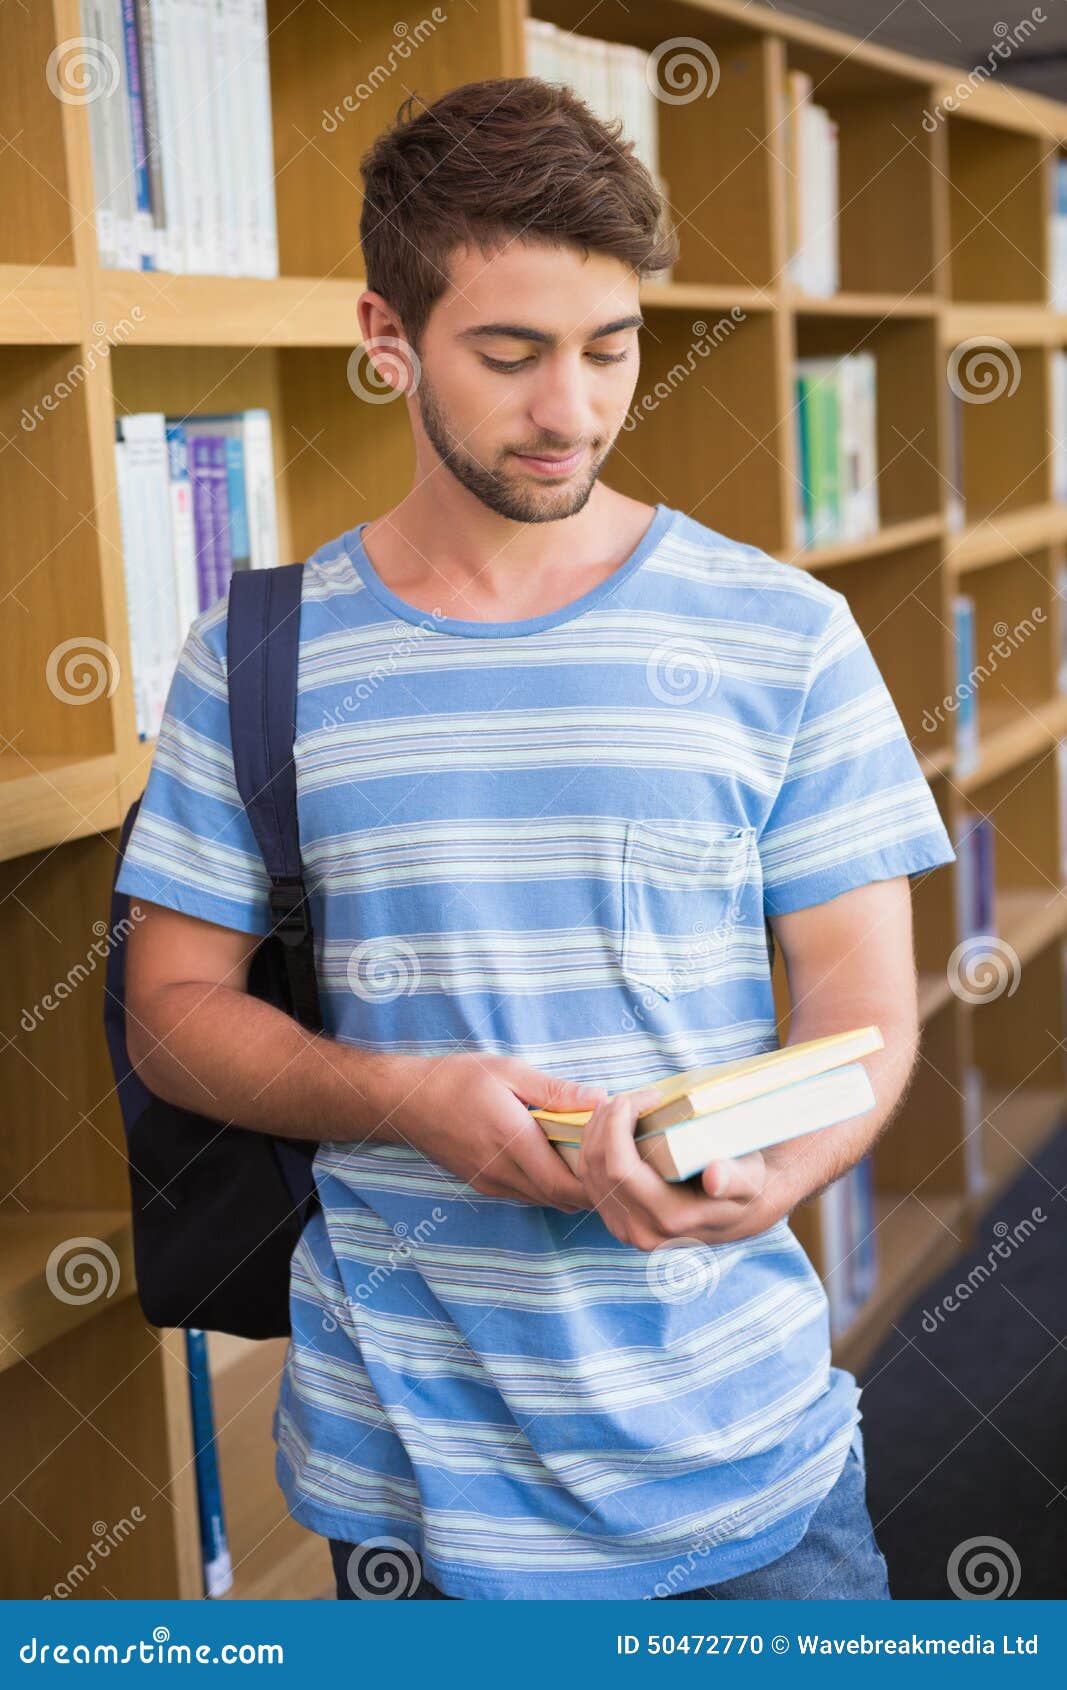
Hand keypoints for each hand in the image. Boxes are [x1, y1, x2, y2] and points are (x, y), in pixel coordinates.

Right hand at [382, 1051, 607, 1211]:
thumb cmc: (457, 1079)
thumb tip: (600, 1098)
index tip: (619, 1161)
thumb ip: (556, 1090)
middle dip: (591, 1188)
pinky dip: (547, 1186)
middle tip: (613, 1163)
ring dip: (569, 1189)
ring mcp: (491, 1182)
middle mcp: (502, 1171)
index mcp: (512, 1140)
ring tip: (591, 1161)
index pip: (566, 1184)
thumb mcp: (509, 1071)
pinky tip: (556, 1161)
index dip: (598, 1183)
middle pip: (560, 1198)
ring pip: (543, 1200)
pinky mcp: (483, 1184)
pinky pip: (526, 1195)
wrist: (405, 1102)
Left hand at [576, 1086, 792, 1249]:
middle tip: (625, 1096)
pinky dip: (594, 1148)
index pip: (620, 1169)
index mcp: (669, 1219)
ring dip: (595, 1133)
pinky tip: (608, 1126)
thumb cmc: (747, 1184)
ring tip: (615, 1105)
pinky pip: (591, 1181)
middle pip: (598, 1168)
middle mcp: (641, 1231)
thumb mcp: (749, 1178)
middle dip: (604, 1124)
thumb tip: (714, 1178)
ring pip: (589, 1174)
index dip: (617, 1127)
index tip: (636, 1098)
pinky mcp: (619, 1221)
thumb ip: (733, 1179)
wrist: (744, 1210)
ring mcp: (626, 1229)